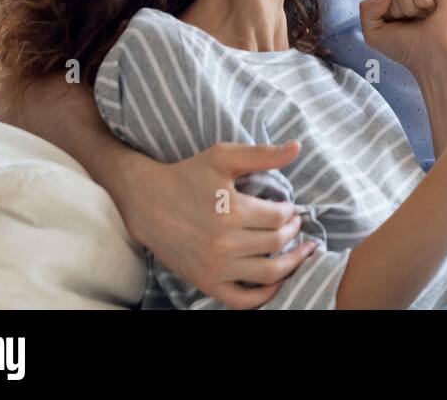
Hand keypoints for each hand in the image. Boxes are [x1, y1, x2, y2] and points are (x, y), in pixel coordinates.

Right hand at [124, 141, 316, 308]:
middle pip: (277, 243)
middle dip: (293, 232)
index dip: (291, 212)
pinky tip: (277, 280)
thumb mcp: (224, 156)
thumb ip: (263, 154)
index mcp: (231, 211)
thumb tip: (297, 147)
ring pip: (268, 273)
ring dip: (291, 263)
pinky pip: (242, 300)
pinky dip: (265, 295)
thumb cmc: (187, 175)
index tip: (289, 208)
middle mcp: (224, 243)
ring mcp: (215, 267)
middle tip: (295, 224)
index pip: (279, 218)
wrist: (147, 201)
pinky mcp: (205, 281)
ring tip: (299, 251)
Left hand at [360, 0, 446, 70]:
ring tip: (421, 17)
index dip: (381, 8)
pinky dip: (422, 2)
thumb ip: (366, 9)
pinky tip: (431, 11)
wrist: (430, 57)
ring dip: (408, 7)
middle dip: (394, 8)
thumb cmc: (405, 47)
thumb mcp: (373, 33)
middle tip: (409, 21)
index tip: (394, 22)